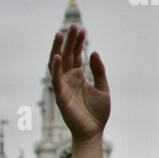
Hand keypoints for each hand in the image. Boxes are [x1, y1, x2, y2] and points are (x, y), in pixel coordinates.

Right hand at [49, 24, 110, 142]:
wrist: (94, 131)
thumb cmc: (97, 112)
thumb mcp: (103, 87)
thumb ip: (98, 70)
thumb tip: (93, 52)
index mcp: (78, 76)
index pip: (76, 55)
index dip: (78, 42)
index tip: (82, 29)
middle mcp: (69, 78)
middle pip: (67, 55)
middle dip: (69, 40)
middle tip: (73, 26)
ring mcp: (63, 85)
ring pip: (57, 63)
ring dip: (58, 48)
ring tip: (60, 34)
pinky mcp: (60, 95)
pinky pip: (56, 79)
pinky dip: (56, 67)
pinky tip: (58, 56)